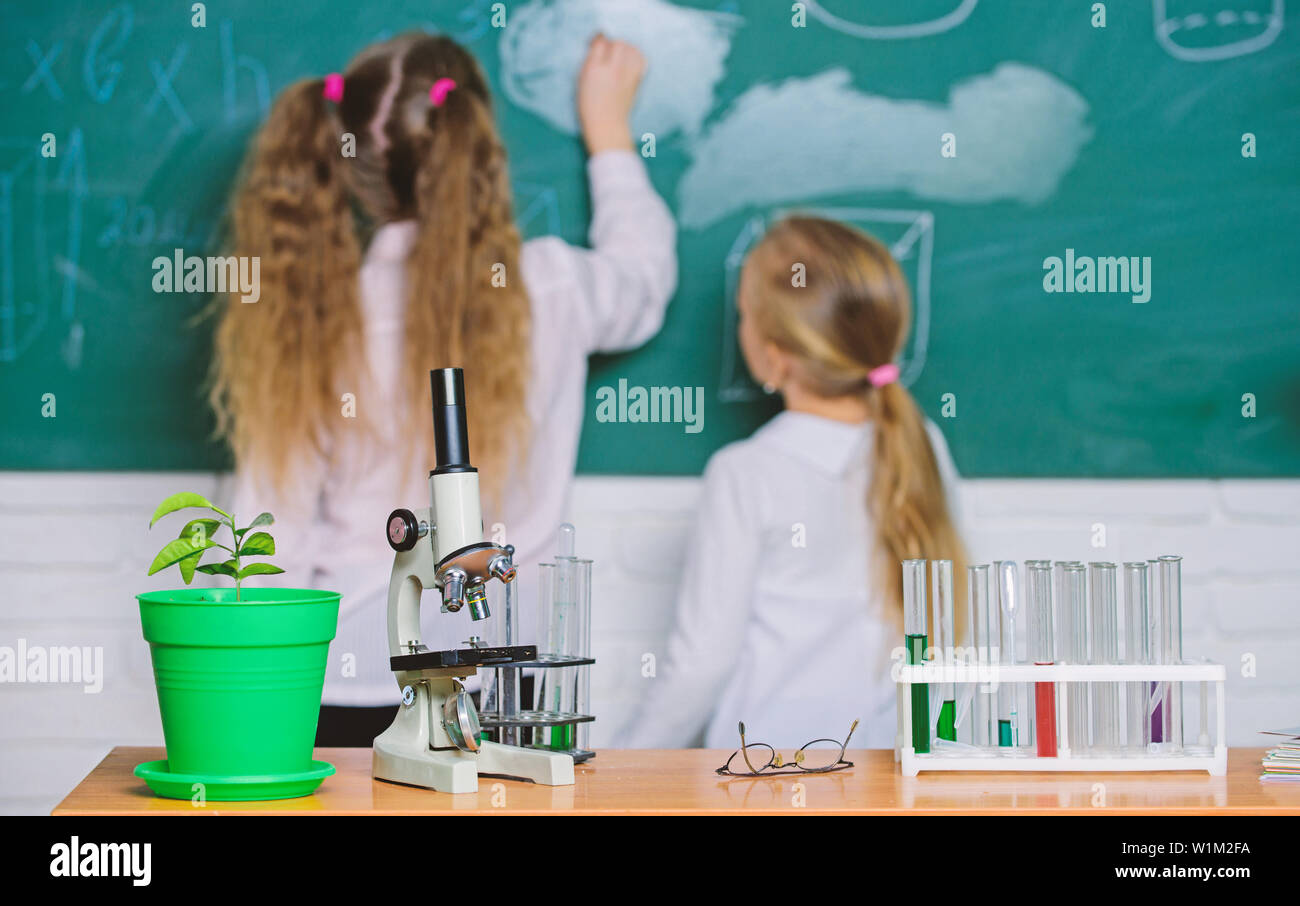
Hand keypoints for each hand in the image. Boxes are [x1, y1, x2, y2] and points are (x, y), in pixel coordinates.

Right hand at [577, 33, 645, 154]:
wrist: (606, 126)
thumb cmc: (589, 105)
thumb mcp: (581, 81)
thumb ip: (589, 61)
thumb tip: (599, 42)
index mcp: (594, 69)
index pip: (600, 41)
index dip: (598, 40)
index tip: (597, 44)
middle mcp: (612, 70)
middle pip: (618, 43)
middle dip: (613, 44)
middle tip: (608, 52)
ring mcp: (627, 76)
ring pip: (631, 49)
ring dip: (626, 48)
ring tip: (620, 56)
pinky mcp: (636, 82)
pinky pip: (641, 60)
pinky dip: (636, 56)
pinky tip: (630, 61)